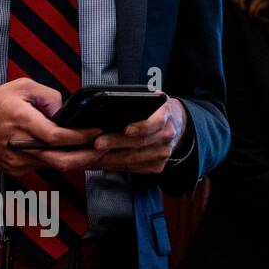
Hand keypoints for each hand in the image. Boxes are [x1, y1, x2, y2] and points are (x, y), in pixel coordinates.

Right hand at [0, 79, 98, 175]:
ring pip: (55, 166)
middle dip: (88, 157)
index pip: (57, 137)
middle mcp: (20, 145)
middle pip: (61, 160)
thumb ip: (48, 95)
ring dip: (77, 159)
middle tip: (105, 148)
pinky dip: (58, 159)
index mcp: (21, 121)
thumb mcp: (20, 87)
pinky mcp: (16, 169)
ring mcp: (17, 161)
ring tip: (93, 149)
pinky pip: (43, 166)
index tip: (97, 132)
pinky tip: (70, 152)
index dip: (82, 137)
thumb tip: (65, 110)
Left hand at [68, 98, 187, 174]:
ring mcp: (162, 153)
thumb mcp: (151, 99)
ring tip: (91, 155)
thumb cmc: (157, 111)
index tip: (126, 129)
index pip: (155, 122)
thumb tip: (109, 104)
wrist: (177, 124)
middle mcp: (166, 136)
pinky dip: (113, 166)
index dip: (140, 127)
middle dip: (116, 144)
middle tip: (97, 144)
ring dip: (110, 158)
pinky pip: (132, 168)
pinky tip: (99, 163)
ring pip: (133, 159)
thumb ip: (137, 101)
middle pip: (139, 143)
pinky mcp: (157, 166)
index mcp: (165, 116)